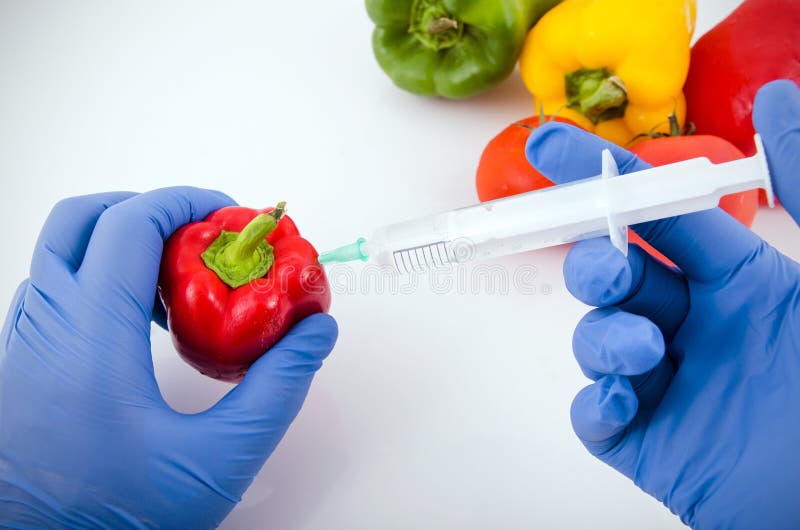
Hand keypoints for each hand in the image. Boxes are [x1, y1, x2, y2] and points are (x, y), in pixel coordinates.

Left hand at [0, 187, 337, 528]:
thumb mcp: (216, 462)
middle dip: (148, 208)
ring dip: (122, 243)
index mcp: (90, 338)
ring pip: (62, 252)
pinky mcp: (17, 363)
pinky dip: (100, 276)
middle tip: (201, 235)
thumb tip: (316, 332)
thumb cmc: (110, 518)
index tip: (230, 217)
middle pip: (82, 219)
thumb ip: (277, 391)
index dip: (186, 202)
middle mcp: (45, 327)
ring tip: (179, 281)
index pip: (130, 224)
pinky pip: (55, 289)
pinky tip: (140, 322)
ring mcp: (21, 344)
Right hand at [526, 80, 799, 528]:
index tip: (548, 145)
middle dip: (596, 265)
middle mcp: (697, 326)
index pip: (657, 215)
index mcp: (739, 281)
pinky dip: (597, 404)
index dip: (601, 176)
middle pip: (613, 275)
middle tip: (610, 269)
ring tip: (648, 352)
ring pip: (598, 340)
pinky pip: (596, 415)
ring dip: (605, 337)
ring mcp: (668, 384)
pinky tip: (624, 403)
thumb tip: (778, 97)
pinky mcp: (648, 441)